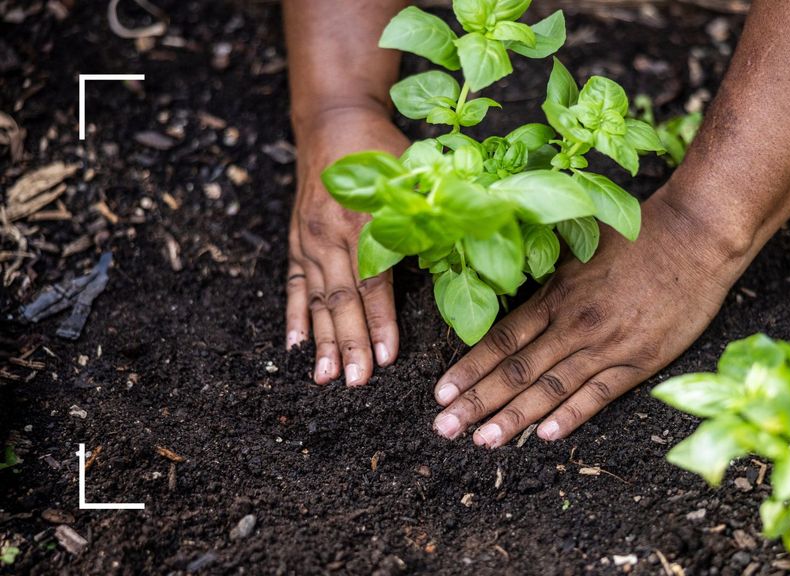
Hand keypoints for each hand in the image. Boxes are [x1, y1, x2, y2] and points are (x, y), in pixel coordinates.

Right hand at [286, 107, 409, 384]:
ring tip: (325, 377)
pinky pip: (294, 285)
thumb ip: (430, 217)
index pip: (374, 282)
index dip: (381, 321)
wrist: (333, 121)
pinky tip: (293, 347)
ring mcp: (309, 238)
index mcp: (366, 219)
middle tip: (356, 382)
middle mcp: (331, 233)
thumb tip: (459, 258)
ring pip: (317, 299)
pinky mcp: (297, 240)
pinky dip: (293, 317)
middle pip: (341, 299)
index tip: (388, 357)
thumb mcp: (414, 174)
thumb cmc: (383, 150)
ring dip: (321, 340)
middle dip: (350, 344)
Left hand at [431, 189, 754, 446]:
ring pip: (550, 388)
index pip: (501, 340)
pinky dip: (571, 416)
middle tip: (445, 428)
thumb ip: (544, 271)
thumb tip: (506, 276)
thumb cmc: (637, 235)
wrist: (695, 238)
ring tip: (483, 441)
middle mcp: (574, 323)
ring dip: (514, 417)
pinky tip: (545, 436)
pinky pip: (599, 395)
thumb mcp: (579, 245)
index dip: (469, 369)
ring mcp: (607, 345)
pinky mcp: (640, 361)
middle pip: (516, 370)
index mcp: (556, 294)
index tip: (441, 393)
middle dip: (477, 402)